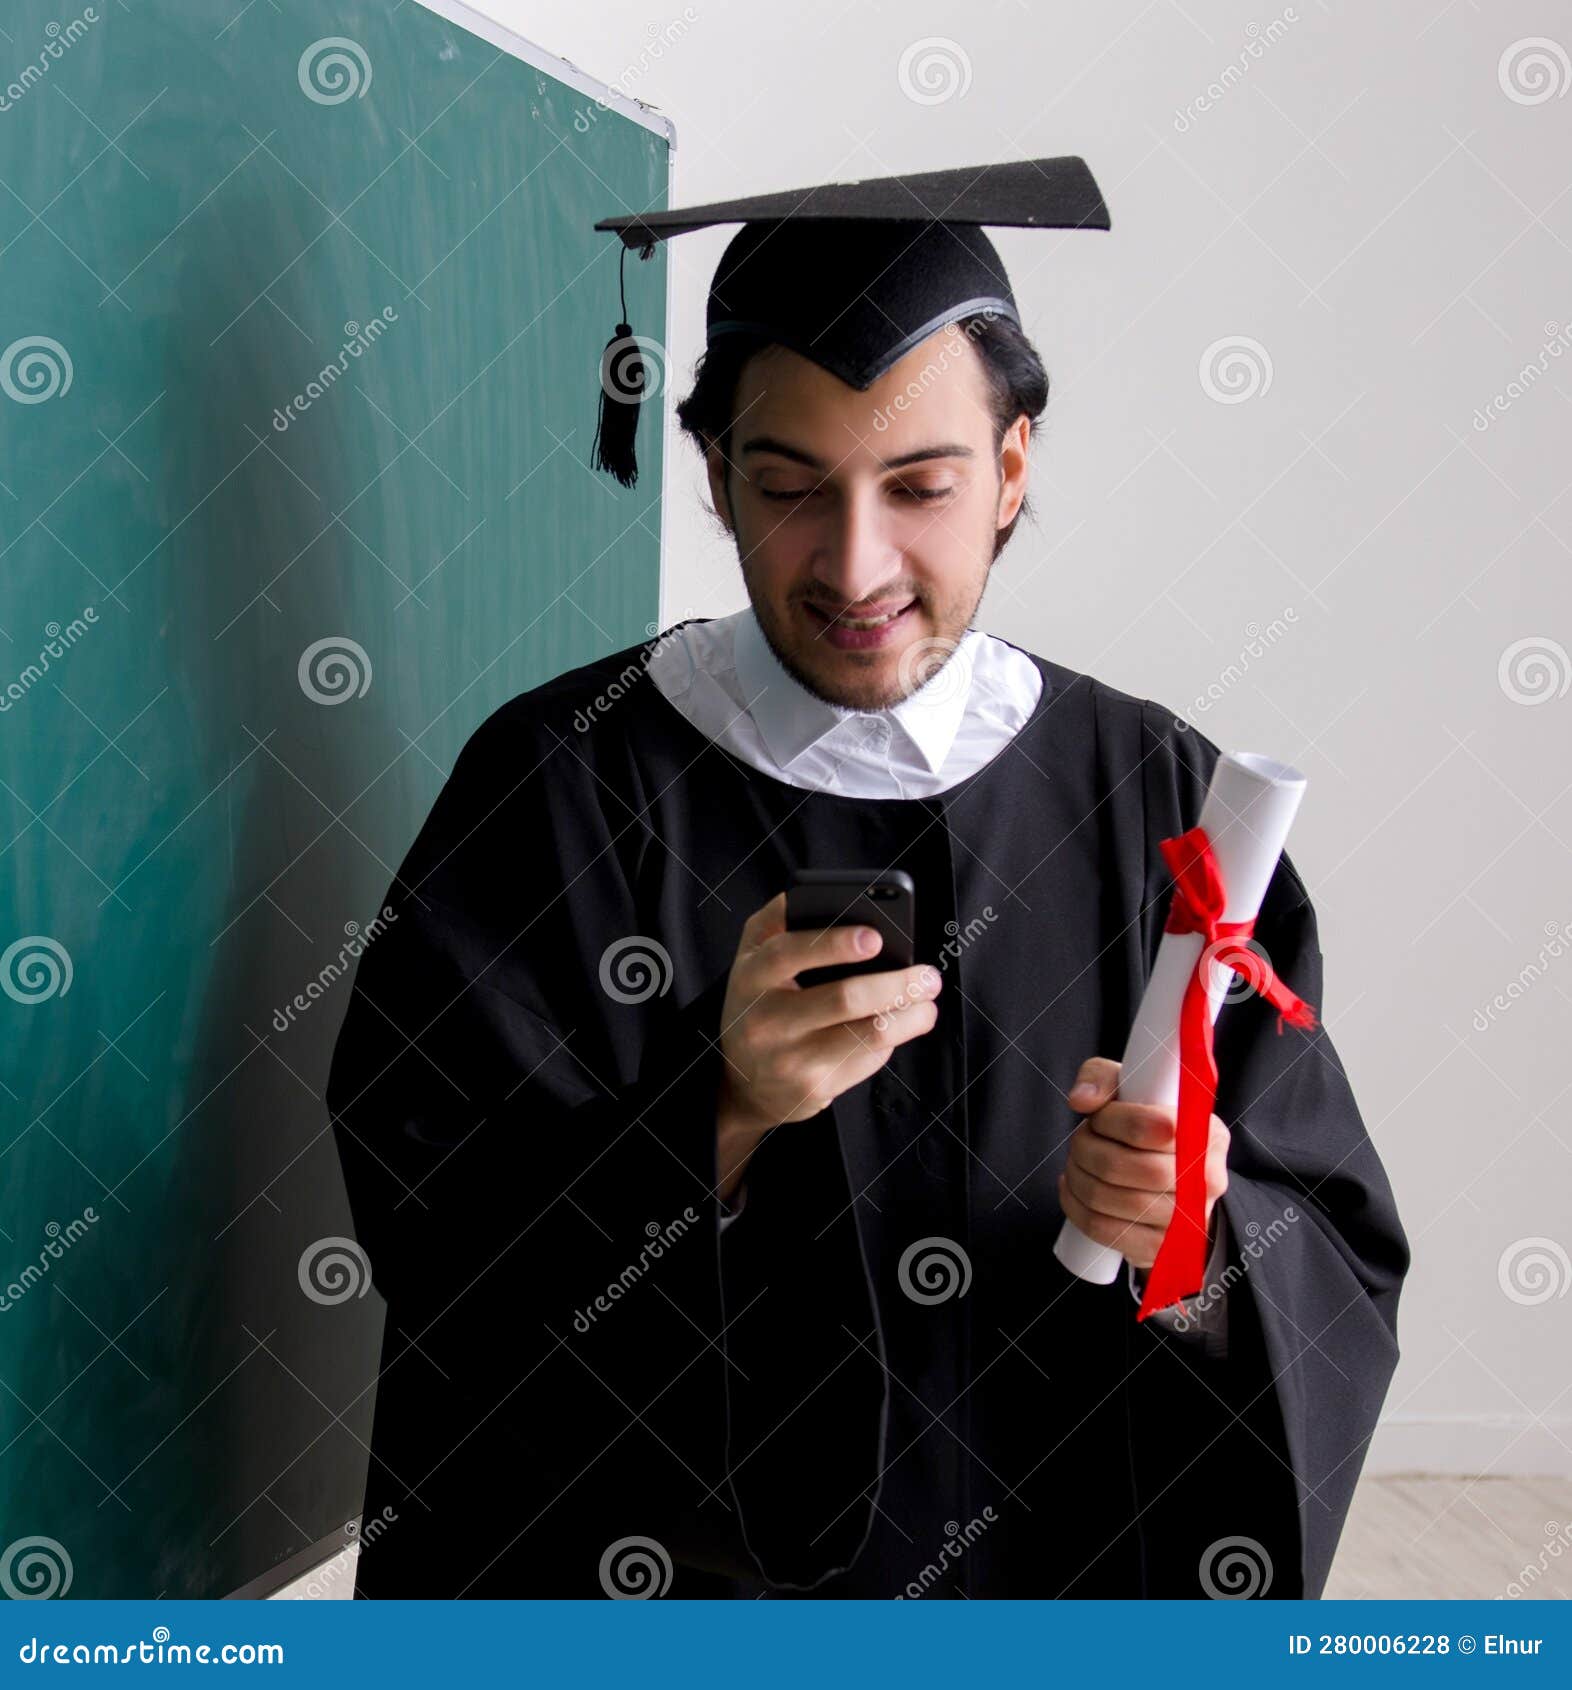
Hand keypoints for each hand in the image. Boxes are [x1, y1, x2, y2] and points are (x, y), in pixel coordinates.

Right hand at [714, 890, 943, 1200]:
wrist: (742, 1077)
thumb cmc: (760, 1000)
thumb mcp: (753, 956)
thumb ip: (779, 919)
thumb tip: (823, 891)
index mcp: (752, 976)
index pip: (790, 953)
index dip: (835, 944)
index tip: (876, 937)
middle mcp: (766, 1021)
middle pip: (843, 999)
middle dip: (896, 984)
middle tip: (928, 976)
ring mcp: (789, 1060)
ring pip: (867, 1035)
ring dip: (910, 1017)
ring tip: (927, 1002)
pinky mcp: (813, 1090)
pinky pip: (866, 1061)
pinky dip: (892, 1040)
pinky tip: (901, 1026)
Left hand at [1055, 1056, 1228, 1270]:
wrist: (1171, 1189)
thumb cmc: (1146, 1130)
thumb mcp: (1132, 1090)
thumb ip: (1103, 1078)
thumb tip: (1081, 1100)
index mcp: (1208, 1135)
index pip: (1157, 1127)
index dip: (1113, 1120)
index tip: (1099, 1117)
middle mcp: (1206, 1180)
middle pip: (1125, 1165)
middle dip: (1086, 1148)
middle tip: (1079, 1141)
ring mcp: (1184, 1221)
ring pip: (1108, 1198)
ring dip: (1077, 1176)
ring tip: (1075, 1163)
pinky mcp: (1159, 1249)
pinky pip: (1103, 1229)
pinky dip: (1076, 1207)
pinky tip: (1073, 1190)